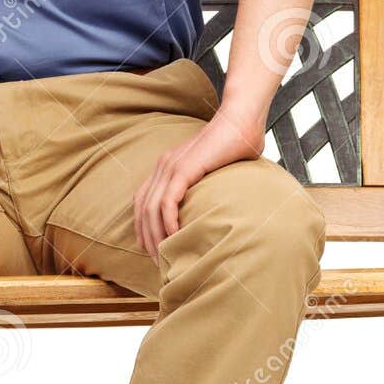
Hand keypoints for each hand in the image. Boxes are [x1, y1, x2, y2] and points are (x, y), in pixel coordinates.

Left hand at [133, 113, 265, 262]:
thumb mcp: (213, 170)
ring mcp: (172, 166)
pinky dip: (168, 220)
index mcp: (167, 166)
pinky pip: (168, 199)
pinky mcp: (185, 168)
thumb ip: (207, 187)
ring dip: (156, 235)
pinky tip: (174, 236)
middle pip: (143, 209)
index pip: (143, 201)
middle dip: (147, 238)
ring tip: (165, 257)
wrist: (241, 120)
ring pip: (152, 208)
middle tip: (158, 262)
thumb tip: (217, 209)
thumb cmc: (234, 145)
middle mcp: (164, 166)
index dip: (142, 226)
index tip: (149, 249)